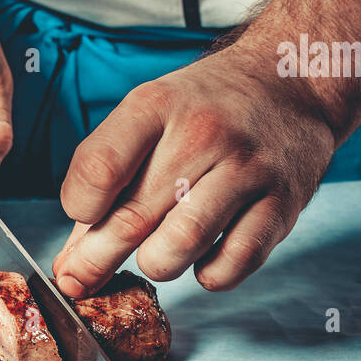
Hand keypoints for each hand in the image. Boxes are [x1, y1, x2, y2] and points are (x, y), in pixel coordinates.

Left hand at [51, 46, 337, 295]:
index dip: (79, 207)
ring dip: (156, 264)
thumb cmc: (204, 109)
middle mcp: (203, 133)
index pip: (98, 168)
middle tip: (83, 277)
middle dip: (96, 260)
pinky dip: (208, 275)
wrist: (289, 83)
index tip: (82, 216)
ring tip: (154, 256)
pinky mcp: (283, 203)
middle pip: (133, 216)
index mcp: (156, 106)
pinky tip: (201, 259)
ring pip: (180, 245)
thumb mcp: (147, 119)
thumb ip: (106, 184)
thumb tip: (71, 263)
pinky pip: (234, 262)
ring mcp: (247, 168)